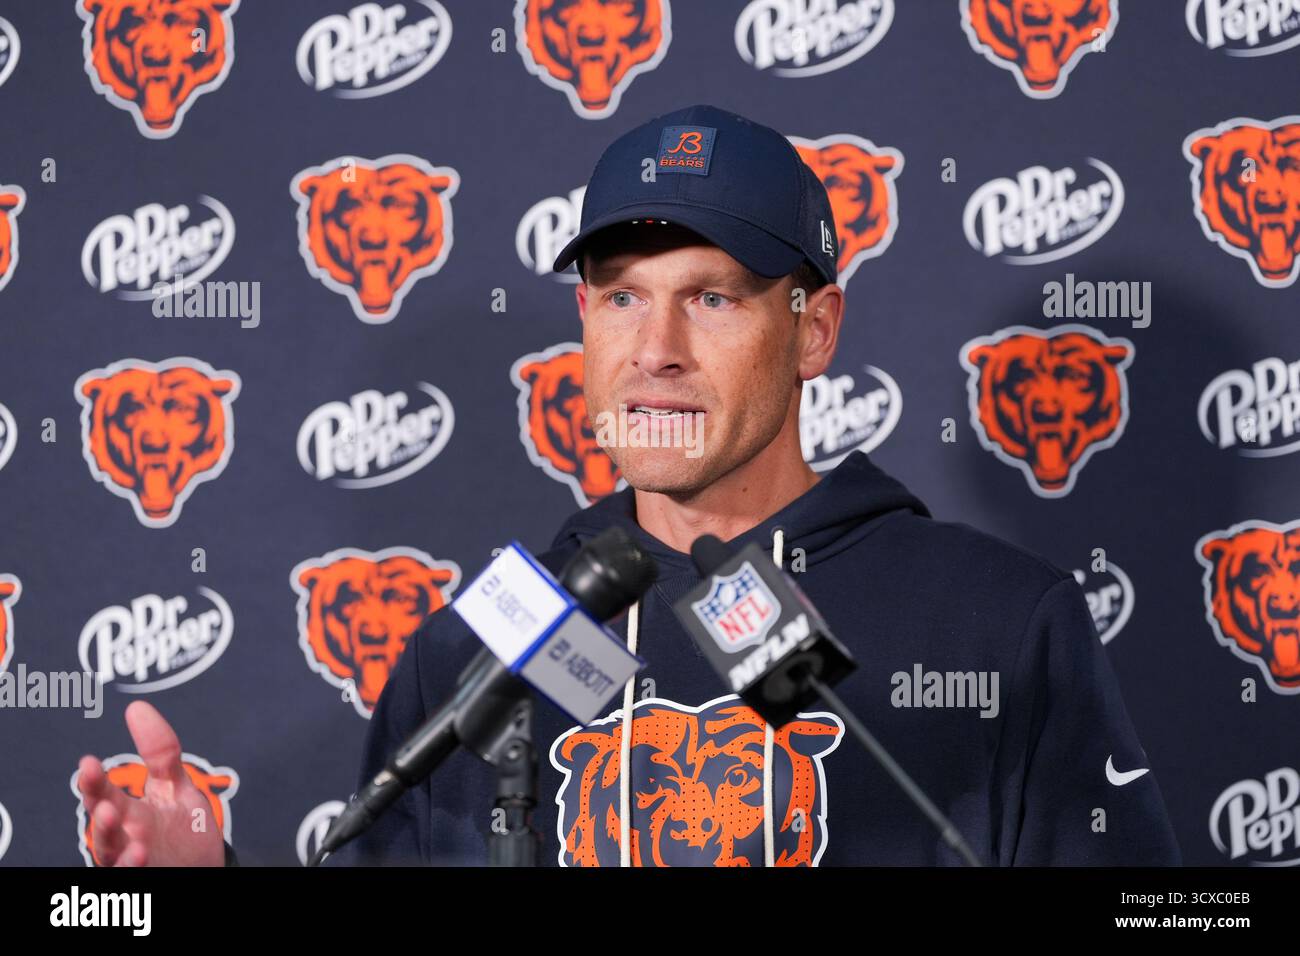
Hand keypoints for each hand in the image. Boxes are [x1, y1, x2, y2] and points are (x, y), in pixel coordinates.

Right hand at [76, 701, 225, 866]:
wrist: (205, 868)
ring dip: (107, 835)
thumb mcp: (175, 786)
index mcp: (128, 812)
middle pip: (102, 822)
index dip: (94, 781)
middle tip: (97, 792)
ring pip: (109, 851)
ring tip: (111, 815)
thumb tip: (136, 707)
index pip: (103, 794)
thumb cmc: (184, 830)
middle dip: (97, 806)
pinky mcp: (146, 876)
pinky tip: (139, 852)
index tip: (88, 762)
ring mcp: (132, 859)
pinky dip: (130, 864)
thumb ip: (160, 753)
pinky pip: (130, 874)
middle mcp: (124, 837)